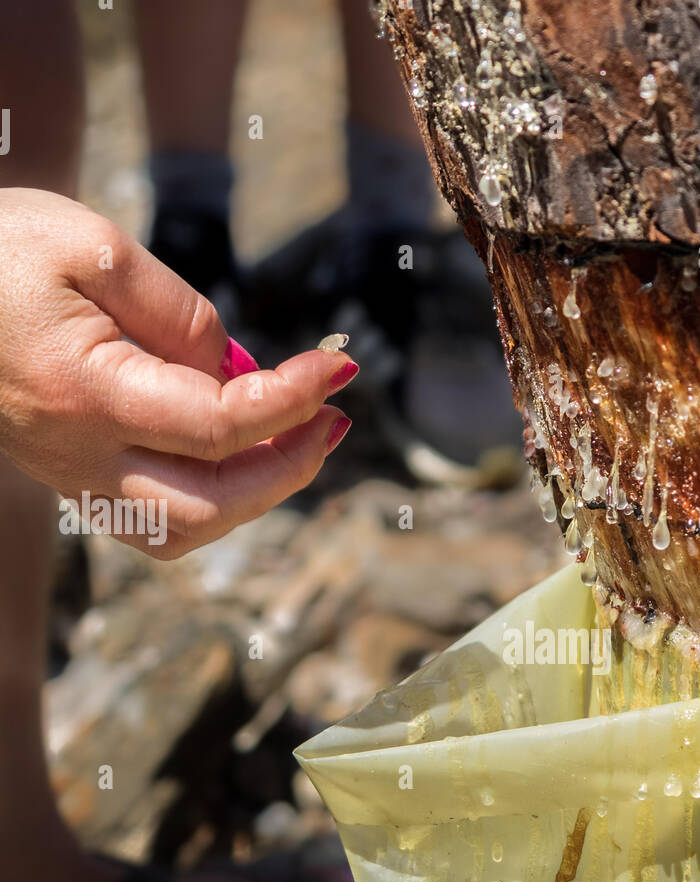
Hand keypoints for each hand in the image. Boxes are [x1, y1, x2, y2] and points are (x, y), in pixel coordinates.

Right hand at [0, 187, 358, 557]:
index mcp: (88, 393)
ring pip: (184, 530)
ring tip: (300, 439)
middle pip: (211, 507)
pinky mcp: (73, 478)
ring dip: (256, 496)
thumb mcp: (94, 246)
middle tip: (334, 420)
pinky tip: (242, 453)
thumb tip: (236, 371)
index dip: (294, 401)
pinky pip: (157, 518)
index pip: (220, 425)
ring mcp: (73, 477)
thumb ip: (180, 313)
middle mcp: (80, 455)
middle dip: (288, 469)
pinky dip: (216, 498)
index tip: (339, 368)